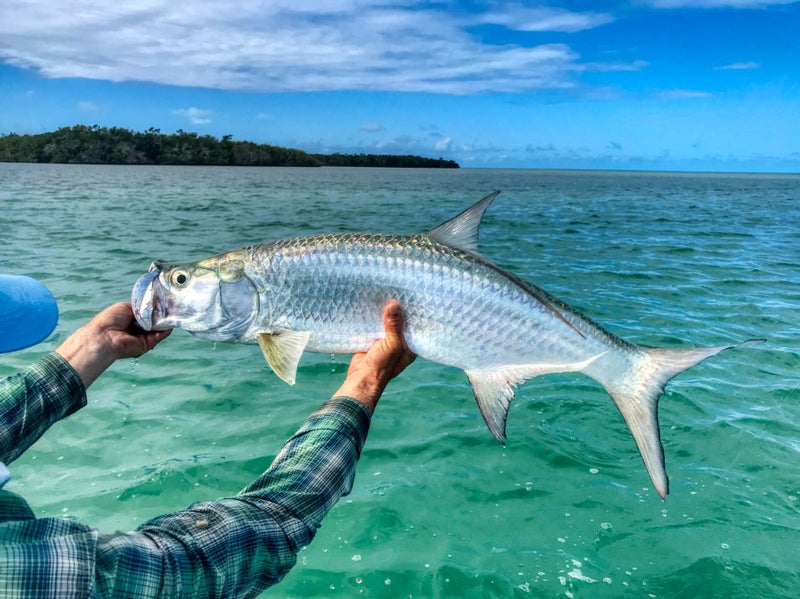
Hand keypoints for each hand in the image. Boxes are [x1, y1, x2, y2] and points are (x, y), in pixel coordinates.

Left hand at [56, 302, 170, 387]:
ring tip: (172, 311)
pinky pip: (160, 335)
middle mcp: (136, 329)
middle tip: (171, 305)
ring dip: (165, 320)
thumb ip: (141, 307)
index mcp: (129, 320)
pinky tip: (170, 321)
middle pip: (153, 321)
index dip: (153, 308)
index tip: (162, 302)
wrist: (104, 337)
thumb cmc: (110, 320)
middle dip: (161, 314)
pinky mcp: (147, 344)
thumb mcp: (126, 307)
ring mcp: (142, 337)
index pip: (145, 314)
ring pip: (158, 328)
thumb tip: (154, 307)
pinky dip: (166, 329)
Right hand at [333, 300, 415, 414]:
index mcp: (409, 345)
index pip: (415, 326)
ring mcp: (385, 341)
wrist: (362, 378)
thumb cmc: (382, 365)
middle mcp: (399, 342)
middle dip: (397, 310)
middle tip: (397, 289)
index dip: (414, 313)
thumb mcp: (392, 344)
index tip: (413, 296)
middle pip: (399, 322)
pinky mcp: (372, 340)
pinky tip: (371, 304)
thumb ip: (394, 325)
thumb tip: (394, 304)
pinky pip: (373, 326)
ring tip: (384, 292)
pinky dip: (372, 318)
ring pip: (386, 323)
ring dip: (384, 313)